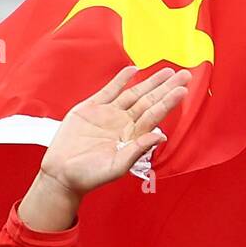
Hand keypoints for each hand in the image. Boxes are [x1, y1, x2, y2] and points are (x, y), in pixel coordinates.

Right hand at [41, 64, 189, 197]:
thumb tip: (160, 136)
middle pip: (149, 101)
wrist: (61, 173)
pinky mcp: (91, 108)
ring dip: (149, 82)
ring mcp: (108, 114)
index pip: (154, 116)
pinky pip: (110, 90)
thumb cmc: (88, 176)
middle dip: (165, 88)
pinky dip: (121, 79)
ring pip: (133, 93)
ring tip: (166, 71)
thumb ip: (137, 151)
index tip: (182, 90)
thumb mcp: (116, 167)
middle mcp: (123, 124)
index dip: (168, 102)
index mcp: (131, 138)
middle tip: (184, 75)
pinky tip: (134, 70)